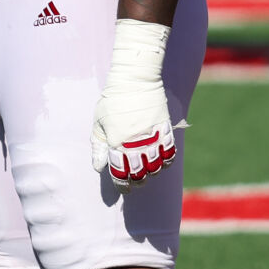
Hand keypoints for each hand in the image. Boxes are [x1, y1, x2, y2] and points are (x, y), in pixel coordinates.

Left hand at [91, 19, 177, 190]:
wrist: (135, 80)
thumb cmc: (112, 100)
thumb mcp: (99, 123)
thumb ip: (99, 146)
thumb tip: (99, 168)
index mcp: (117, 143)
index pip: (120, 174)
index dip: (121, 185)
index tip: (122, 188)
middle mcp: (136, 145)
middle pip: (140, 175)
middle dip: (136, 182)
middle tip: (134, 181)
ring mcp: (153, 139)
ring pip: (156, 168)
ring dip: (151, 173)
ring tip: (145, 171)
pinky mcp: (166, 132)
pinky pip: (170, 155)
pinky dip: (166, 162)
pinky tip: (159, 160)